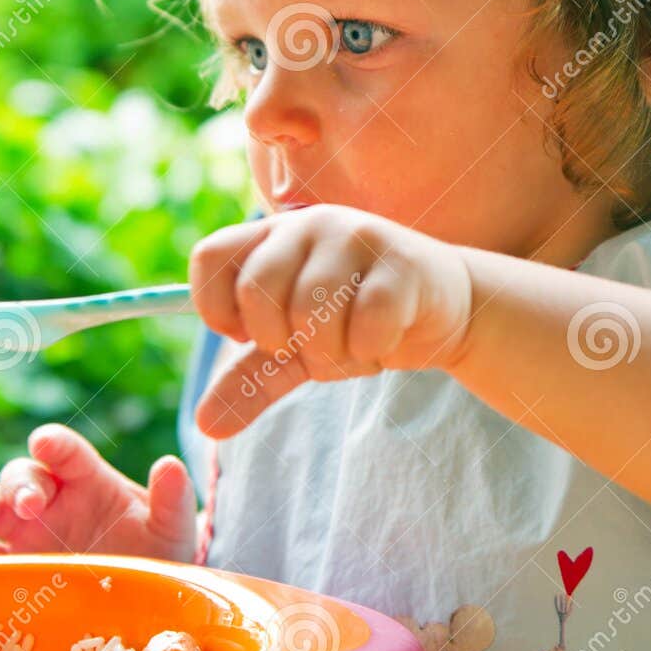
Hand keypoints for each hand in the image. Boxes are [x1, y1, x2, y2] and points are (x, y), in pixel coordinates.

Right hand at [0, 423, 196, 562]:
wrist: (145, 599)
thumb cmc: (157, 551)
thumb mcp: (172, 528)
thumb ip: (173, 498)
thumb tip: (171, 464)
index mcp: (86, 477)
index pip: (64, 450)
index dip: (52, 442)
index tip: (44, 442)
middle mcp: (51, 499)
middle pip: (21, 475)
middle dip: (19, 484)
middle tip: (29, 505)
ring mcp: (27, 532)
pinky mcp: (14, 565)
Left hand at [187, 204, 471, 437]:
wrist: (445, 313)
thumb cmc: (356, 324)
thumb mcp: (294, 353)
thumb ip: (249, 381)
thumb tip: (205, 425)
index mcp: (271, 236)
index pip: (209, 258)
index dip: (217, 310)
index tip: (250, 336)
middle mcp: (307, 225)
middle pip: (256, 290)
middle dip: (278, 340)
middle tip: (309, 345)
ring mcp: (355, 236)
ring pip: (310, 313)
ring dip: (329, 352)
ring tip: (351, 343)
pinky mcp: (401, 263)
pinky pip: (365, 325)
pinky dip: (370, 350)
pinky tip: (385, 337)